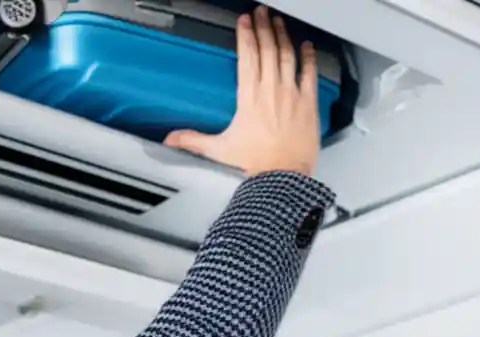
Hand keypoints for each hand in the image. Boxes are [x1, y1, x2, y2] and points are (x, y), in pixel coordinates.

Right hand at [163, 6, 320, 176]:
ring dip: (283, 36)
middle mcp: (271, 90)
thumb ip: (193, 140)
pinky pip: (309, 73)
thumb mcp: (219, 150)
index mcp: (249, 98)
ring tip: (278, 23)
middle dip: (264, 28)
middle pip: (268, 50)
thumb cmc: (254, 164)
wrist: (282, 176)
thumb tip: (170, 139)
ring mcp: (291, 94)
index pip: (247, 57)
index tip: (244, 22)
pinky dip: (308, 57)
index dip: (245, 36)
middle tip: (262, 14)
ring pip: (287, 56)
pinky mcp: (307, 103)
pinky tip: (307, 46)